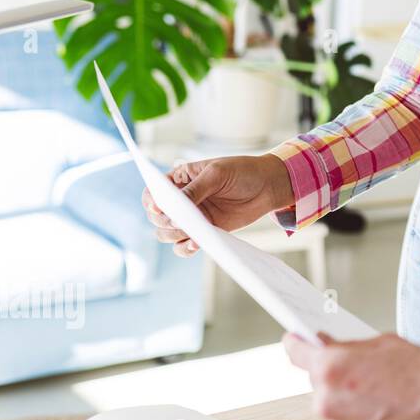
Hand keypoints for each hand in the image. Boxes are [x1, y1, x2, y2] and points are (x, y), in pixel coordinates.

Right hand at [141, 154, 293, 256]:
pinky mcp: (205, 231)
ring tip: (190, 234)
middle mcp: (182, 200)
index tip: (158, 208)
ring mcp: (192, 217)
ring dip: (173, 236)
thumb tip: (173, 206)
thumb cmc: (242, 171)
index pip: (153, 193)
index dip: (151, 202)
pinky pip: (185, 245)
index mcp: (179, 180)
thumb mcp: (217, 174)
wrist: (268, 186)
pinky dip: (185, 248)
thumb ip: (195, 189)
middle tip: (178, 222)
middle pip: (157, 217)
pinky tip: (196, 244)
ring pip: (167, 234)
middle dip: (164, 222)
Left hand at [283, 332, 419, 419]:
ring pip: (334, 410)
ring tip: (383, 396)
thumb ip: (350, 345)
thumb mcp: (386, 343)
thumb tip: (329, 345)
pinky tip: (385, 414)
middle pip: (320, 384)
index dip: (297, 344)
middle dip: (338, 378)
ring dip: (350, 403)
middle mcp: (329, 401)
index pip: (297, 353)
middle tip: (367, 374)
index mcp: (333, 368)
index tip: (295, 342)